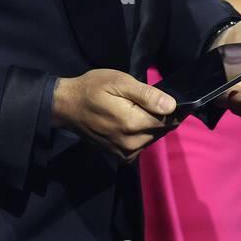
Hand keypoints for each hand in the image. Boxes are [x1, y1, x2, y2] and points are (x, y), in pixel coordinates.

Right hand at [51, 70, 178, 163]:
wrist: (66, 107)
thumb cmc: (92, 89)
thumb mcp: (119, 83)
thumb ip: (147, 95)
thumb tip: (172, 106)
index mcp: (132, 124)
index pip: (168, 121)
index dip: (173, 110)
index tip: (170, 99)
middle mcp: (131, 144)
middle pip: (161, 130)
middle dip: (160, 116)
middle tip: (146, 100)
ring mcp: (125, 153)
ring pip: (152, 138)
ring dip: (150, 125)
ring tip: (134, 109)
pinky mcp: (120, 157)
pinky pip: (141, 145)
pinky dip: (141, 134)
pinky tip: (130, 122)